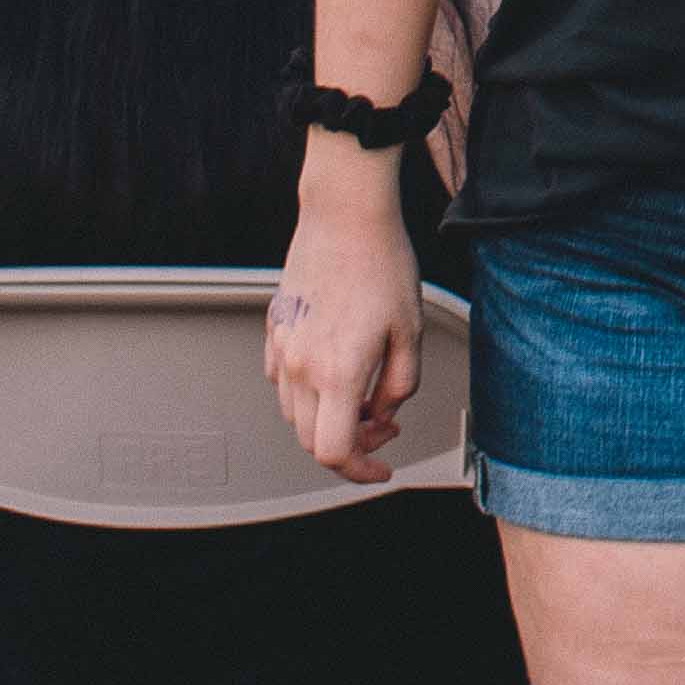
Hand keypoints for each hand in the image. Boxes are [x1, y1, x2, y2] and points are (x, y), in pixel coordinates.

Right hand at [265, 164, 423, 479]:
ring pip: (294, 413)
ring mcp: (282, 347)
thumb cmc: (381, 264)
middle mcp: (299, 366)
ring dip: (327, 417)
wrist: (344, 214)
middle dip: (351, 442)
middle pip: (311, 438)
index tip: (380, 469)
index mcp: (336, 372)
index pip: (334, 451)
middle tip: (383, 422)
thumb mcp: (409, 331)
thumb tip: (384, 413)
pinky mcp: (274, 328)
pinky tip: (335, 368)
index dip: (359, 470)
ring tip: (363, 391)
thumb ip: (399, 385)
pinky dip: (307, 391)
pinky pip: (282, 380)